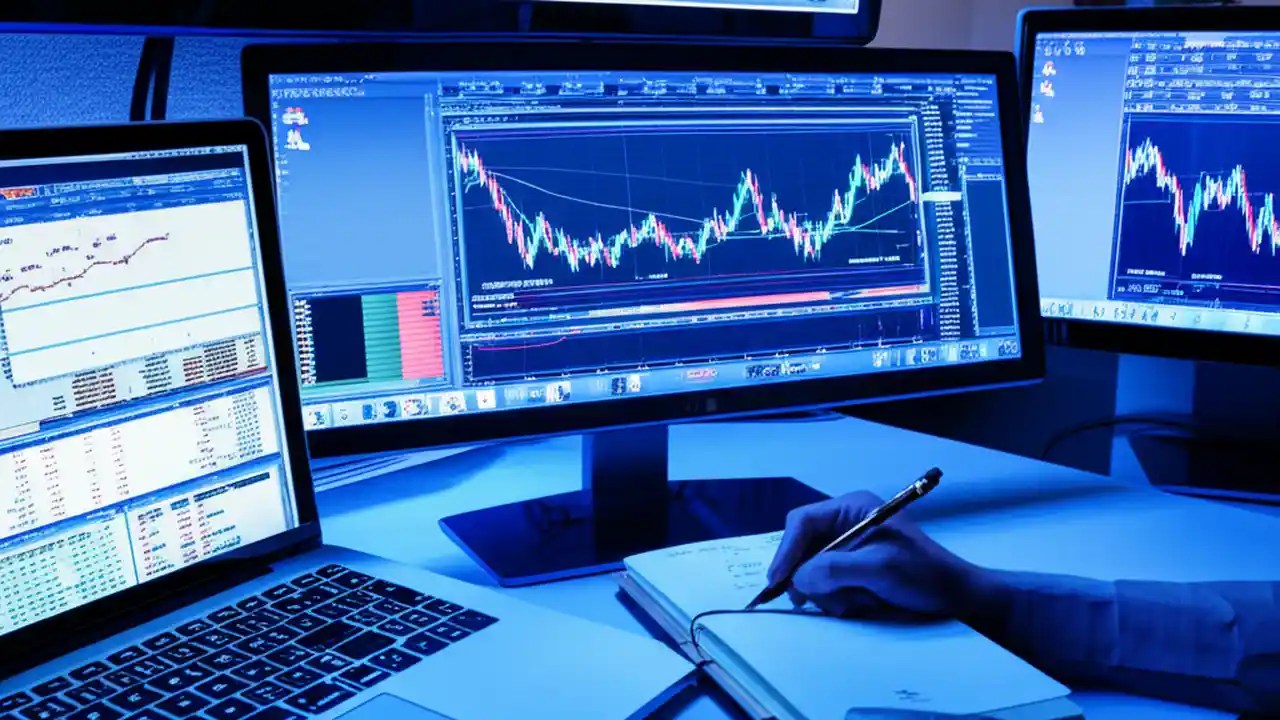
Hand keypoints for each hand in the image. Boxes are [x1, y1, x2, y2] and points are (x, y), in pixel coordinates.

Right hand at [768, 491, 979, 618]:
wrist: (955, 596)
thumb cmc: (922, 574)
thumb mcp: (877, 568)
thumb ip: (833, 569)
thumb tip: (796, 579)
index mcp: (852, 508)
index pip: (803, 522)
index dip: (786, 550)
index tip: (778, 581)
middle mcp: (846, 522)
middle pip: (803, 547)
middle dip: (809, 576)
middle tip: (810, 601)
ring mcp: (849, 546)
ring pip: (813, 569)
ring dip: (828, 591)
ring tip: (854, 602)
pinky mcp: (854, 568)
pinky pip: (827, 583)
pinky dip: (837, 597)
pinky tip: (860, 603)